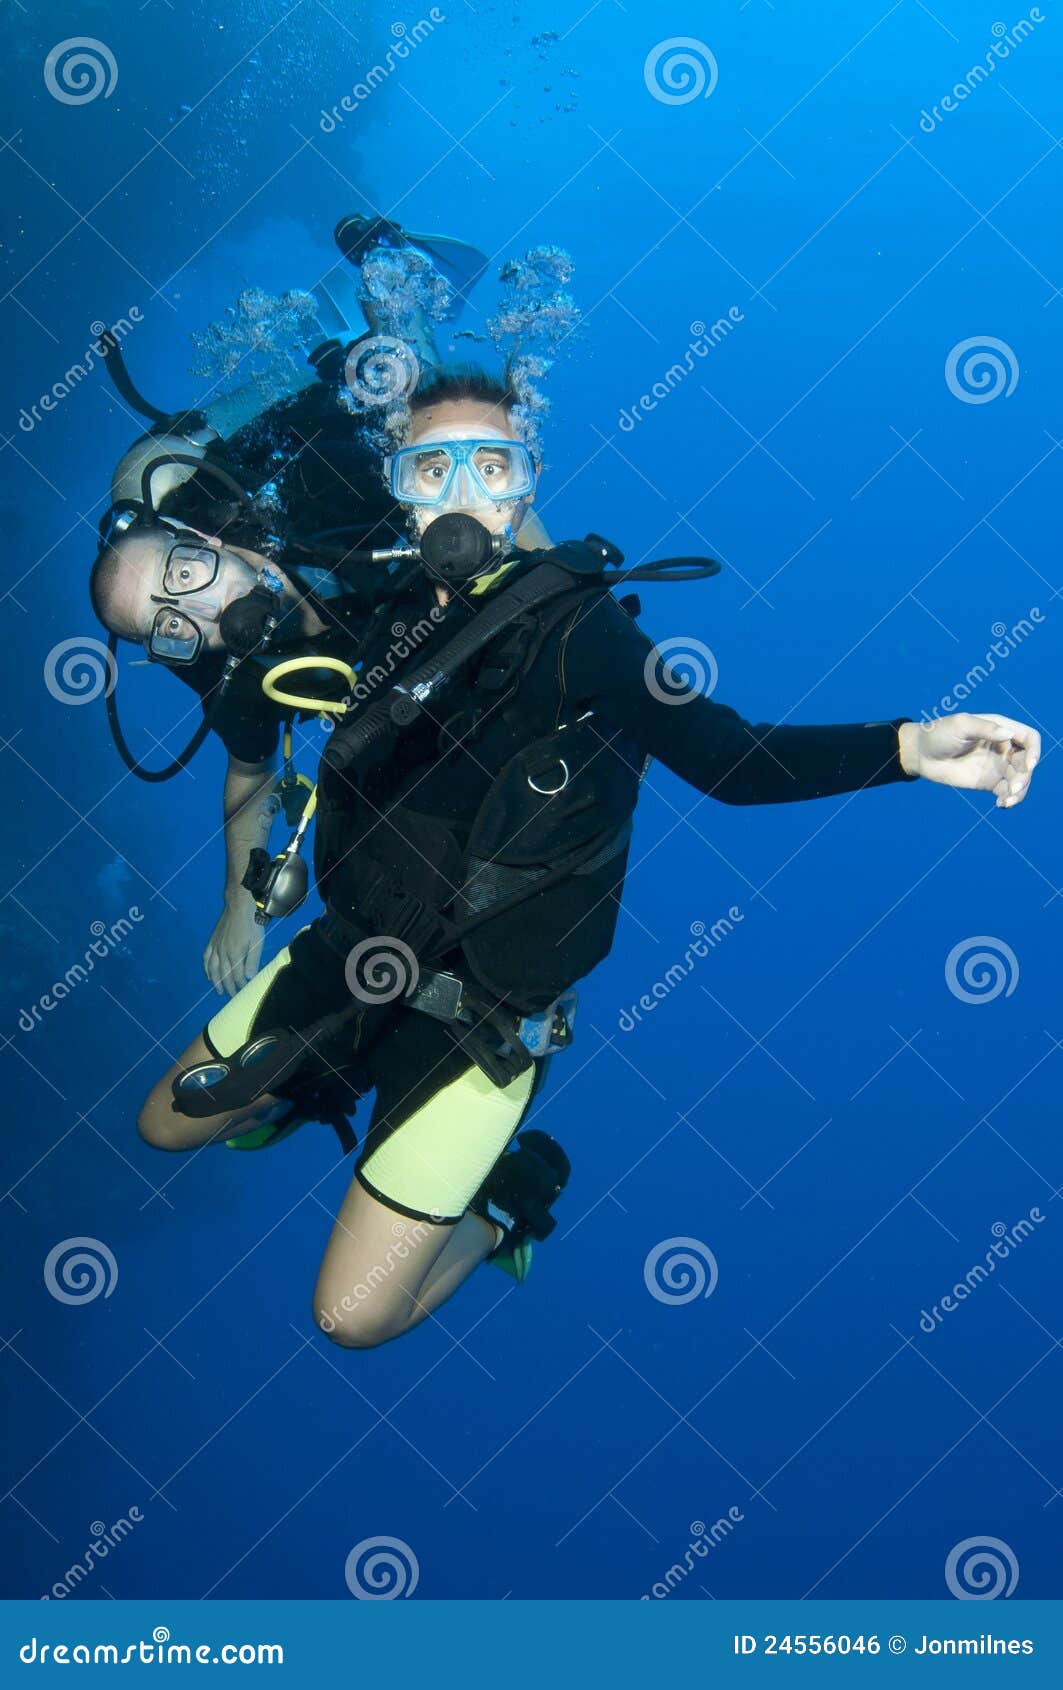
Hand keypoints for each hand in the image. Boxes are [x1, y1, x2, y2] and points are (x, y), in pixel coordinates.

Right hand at [204, 897, 264, 996]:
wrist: (239, 906)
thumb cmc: (251, 924)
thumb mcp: (257, 942)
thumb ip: (252, 961)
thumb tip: (248, 977)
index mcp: (234, 954)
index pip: (236, 975)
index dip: (239, 985)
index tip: (242, 991)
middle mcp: (222, 953)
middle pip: (223, 975)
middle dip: (227, 987)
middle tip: (231, 996)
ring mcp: (215, 947)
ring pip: (213, 969)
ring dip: (215, 981)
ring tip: (219, 990)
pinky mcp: (212, 942)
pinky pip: (206, 958)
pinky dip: (207, 968)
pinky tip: (209, 975)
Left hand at [898, 713, 1039, 807]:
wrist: (921, 754)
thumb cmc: (939, 733)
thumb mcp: (961, 725)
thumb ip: (985, 728)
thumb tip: (1009, 733)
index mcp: (1001, 729)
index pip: (1029, 738)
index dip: (1034, 751)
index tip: (1029, 765)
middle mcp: (1004, 747)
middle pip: (1027, 762)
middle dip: (1025, 777)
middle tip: (1012, 789)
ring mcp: (998, 766)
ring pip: (1020, 780)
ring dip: (1020, 792)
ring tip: (1007, 801)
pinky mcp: (989, 782)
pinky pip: (1006, 792)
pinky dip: (1009, 800)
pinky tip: (1000, 805)